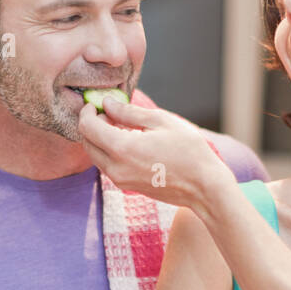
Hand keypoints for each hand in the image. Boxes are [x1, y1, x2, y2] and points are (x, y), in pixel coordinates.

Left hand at [77, 97, 234, 212]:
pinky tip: (128, 140)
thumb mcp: (161, 121)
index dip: (88, 111)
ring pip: (95, 155)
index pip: (87, 127)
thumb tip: (107, 103)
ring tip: (120, 125)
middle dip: (91, 124)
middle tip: (109, 112)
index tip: (97, 102)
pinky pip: (107, 165)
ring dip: (100, 138)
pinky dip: (109, 150)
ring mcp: (120, 180)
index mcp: (122, 148)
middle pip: (87, 143)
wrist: (203, 187)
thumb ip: (129, 112)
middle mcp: (116, 168)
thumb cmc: (188, 151)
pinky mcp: (127, 186)